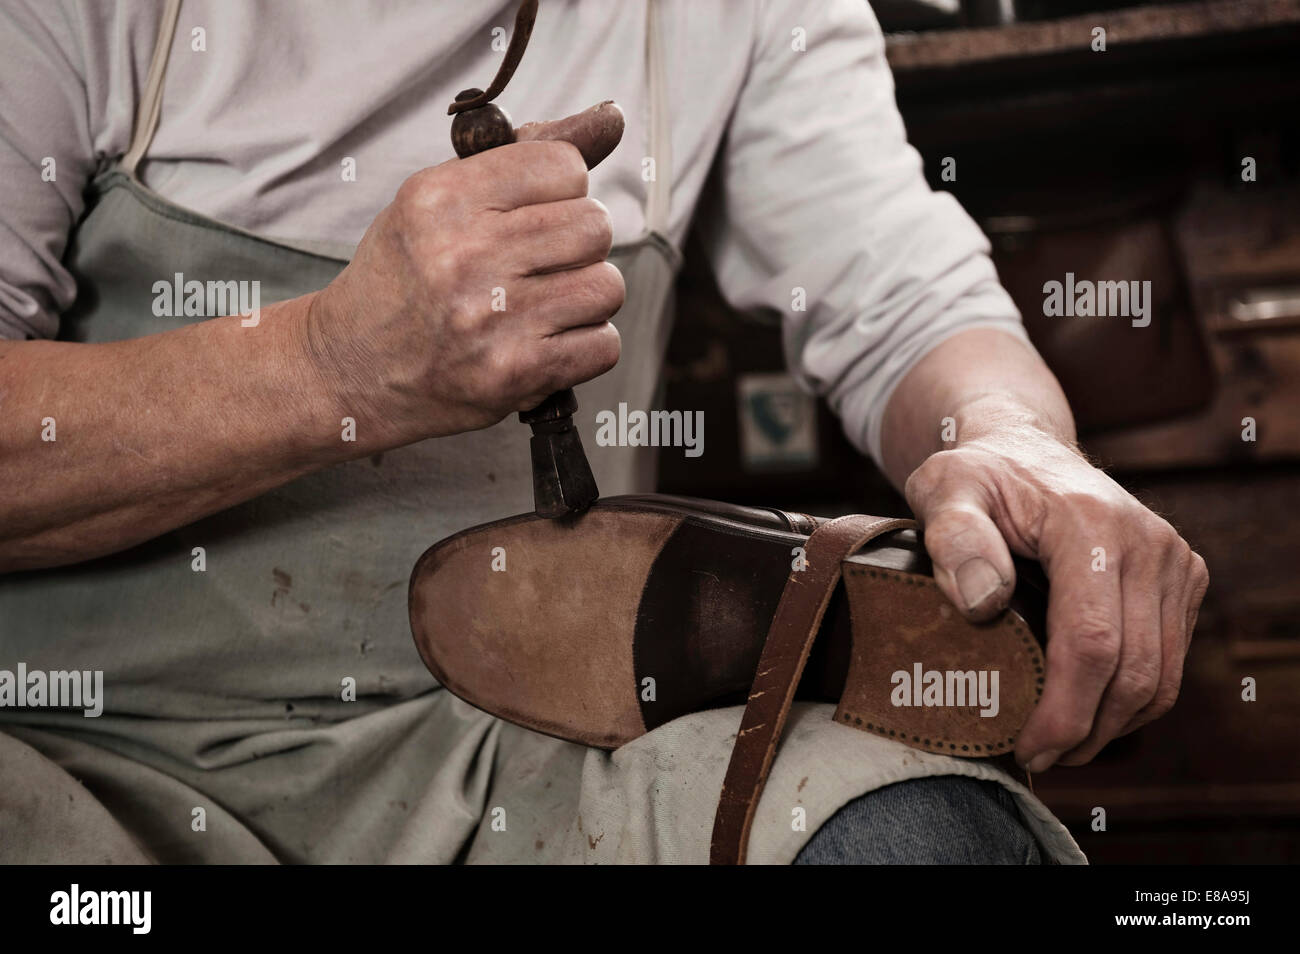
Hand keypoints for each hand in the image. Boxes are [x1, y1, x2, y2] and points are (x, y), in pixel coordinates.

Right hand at [303, 103, 626, 446]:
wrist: (351, 369)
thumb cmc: (400, 280)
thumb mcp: (436, 202)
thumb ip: (521, 159)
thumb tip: (610, 119)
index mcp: (441, 200)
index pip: (564, 166)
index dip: (562, 190)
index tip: (537, 212)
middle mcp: (466, 256)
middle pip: (594, 226)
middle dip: (578, 244)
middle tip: (540, 264)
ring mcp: (492, 320)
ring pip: (607, 286)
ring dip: (586, 297)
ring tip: (543, 305)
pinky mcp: (515, 373)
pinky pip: (604, 345)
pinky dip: (586, 345)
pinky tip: (547, 341)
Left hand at [903, 412, 1209, 772]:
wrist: (1026, 448)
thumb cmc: (978, 476)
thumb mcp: (943, 490)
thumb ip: (952, 538)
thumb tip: (982, 602)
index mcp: (1093, 525)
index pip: (1092, 642)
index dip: (1063, 710)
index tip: (1026, 747)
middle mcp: (1149, 543)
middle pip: (1134, 672)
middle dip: (1087, 732)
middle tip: (1037, 758)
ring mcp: (1174, 562)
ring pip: (1161, 678)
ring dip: (1113, 727)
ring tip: (1059, 747)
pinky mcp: (1182, 580)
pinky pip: (1168, 663)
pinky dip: (1131, 701)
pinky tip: (1086, 713)